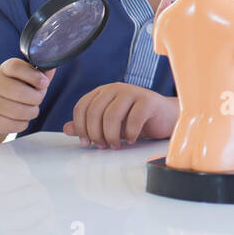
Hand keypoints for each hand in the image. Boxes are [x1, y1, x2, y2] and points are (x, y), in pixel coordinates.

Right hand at [0, 58, 53, 134]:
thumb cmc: (18, 89)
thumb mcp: (29, 78)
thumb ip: (41, 74)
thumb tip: (51, 68)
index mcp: (5, 69)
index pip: (16, 67)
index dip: (33, 75)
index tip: (45, 83)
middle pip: (20, 92)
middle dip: (36, 98)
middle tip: (38, 99)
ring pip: (19, 111)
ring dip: (32, 112)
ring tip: (31, 109)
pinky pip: (14, 125)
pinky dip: (23, 124)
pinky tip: (21, 118)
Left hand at [62, 83, 177, 147]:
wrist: (166, 117)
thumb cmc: (137, 120)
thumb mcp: (109, 124)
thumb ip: (88, 125)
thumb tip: (67, 128)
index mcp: (104, 91)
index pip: (82, 107)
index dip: (81, 127)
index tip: (86, 142)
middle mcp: (116, 88)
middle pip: (94, 111)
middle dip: (95, 134)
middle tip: (102, 146)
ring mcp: (133, 92)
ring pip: (111, 115)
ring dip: (111, 136)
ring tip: (116, 145)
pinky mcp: (148, 100)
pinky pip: (133, 119)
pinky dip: (130, 134)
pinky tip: (131, 139)